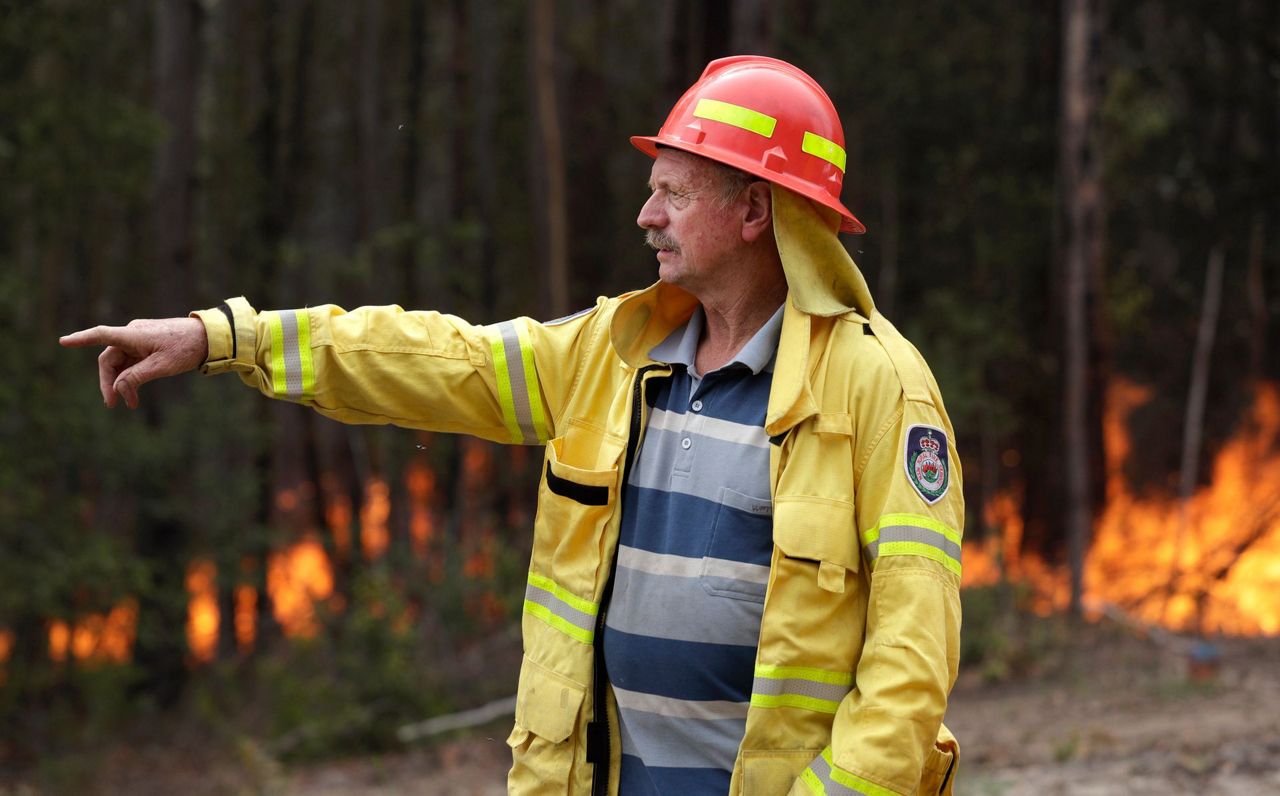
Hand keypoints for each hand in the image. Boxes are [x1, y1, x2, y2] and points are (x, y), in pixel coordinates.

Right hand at [59, 317, 207, 408]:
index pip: (101, 335)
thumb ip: (137, 377)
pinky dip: (131, 377)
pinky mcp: (146, 345)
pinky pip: (131, 362)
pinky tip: (134, 395)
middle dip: (109, 382)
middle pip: (109, 359)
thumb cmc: (186, 348)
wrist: (209, 337)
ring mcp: (138, 339)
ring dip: (122, 383)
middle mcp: (132, 334)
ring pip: (120, 364)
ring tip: (129, 404)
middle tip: (112, 403)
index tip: (63, 342)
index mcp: (133, 334)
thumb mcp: (162, 366)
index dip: (81, 339)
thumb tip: (117, 388)